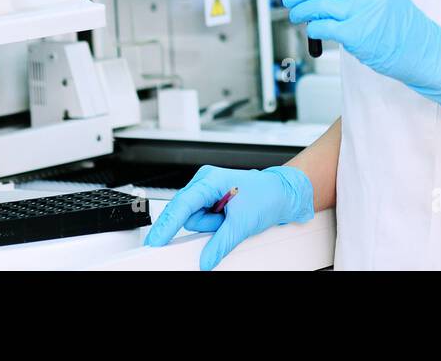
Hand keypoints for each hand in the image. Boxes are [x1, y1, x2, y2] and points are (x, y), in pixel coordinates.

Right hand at [143, 164, 313, 269]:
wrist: (284, 193)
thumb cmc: (267, 196)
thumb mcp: (242, 224)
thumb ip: (220, 244)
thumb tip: (205, 260)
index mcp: (209, 179)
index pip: (181, 205)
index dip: (167, 224)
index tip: (156, 240)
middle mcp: (206, 181)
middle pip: (188, 213)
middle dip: (205, 224)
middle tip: (223, 224)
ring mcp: (209, 190)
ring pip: (196, 219)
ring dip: (212, 225)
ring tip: (231, 219)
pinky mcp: (213, 199)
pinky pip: (204, 218)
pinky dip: (215, 223)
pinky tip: (229, 218)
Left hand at [283, 0, 440, 110]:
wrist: (422, 50)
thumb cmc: (399, 26)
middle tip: (290, 0)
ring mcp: (362, 10)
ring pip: (318, 4)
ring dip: (301, 11)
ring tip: (296, 16)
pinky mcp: (357, 33)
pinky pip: (323, 26)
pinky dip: (312, 28)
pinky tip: (313, 30)